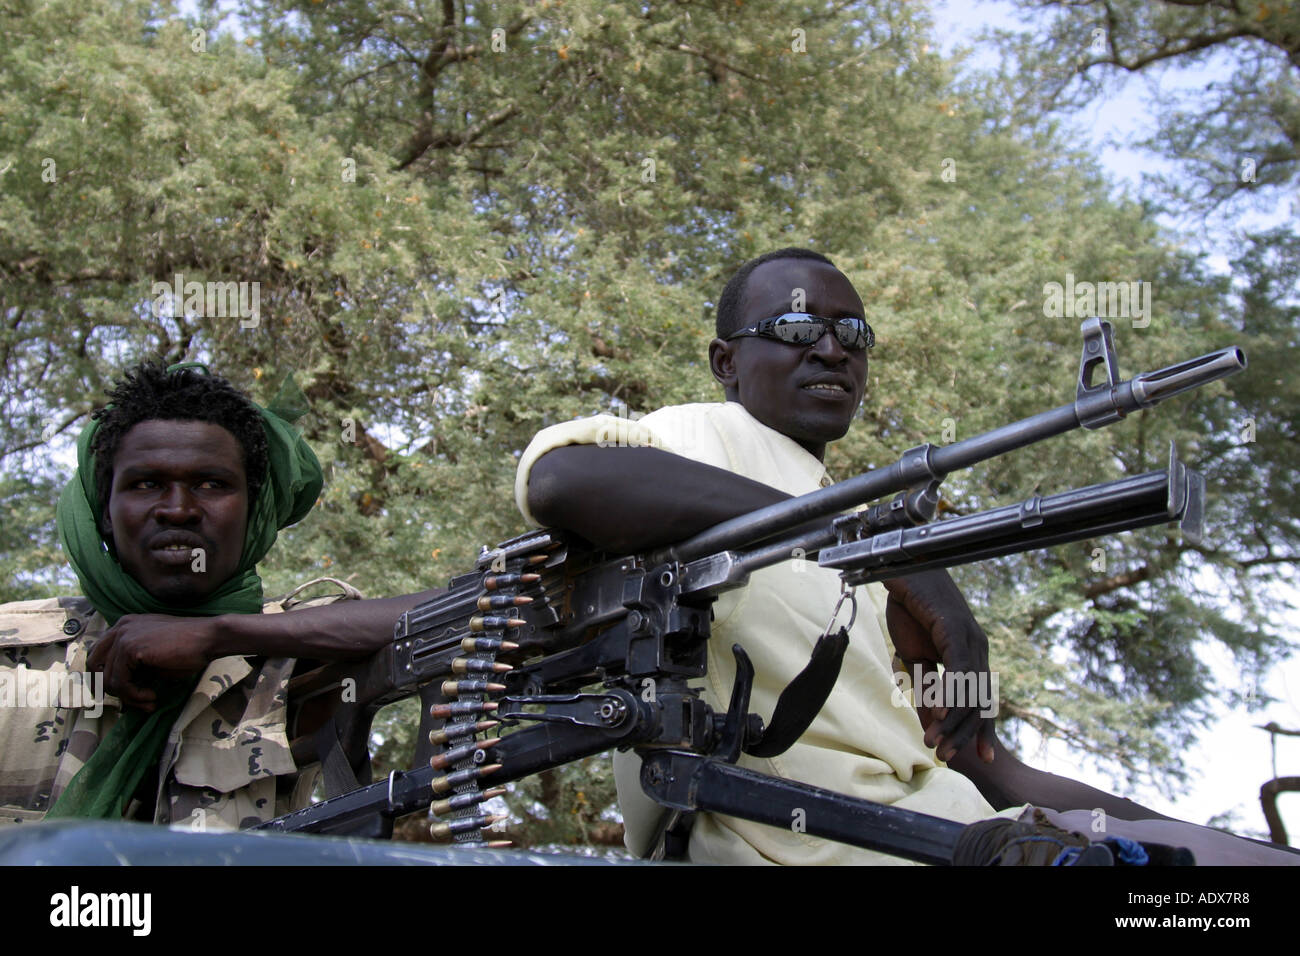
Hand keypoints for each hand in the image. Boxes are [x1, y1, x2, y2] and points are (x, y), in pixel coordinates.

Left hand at [87, 614, 222, 712]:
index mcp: (125, 626)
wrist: (208, 638)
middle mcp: (120, 628)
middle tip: (132, 700)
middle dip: (109, 688)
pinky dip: (134, 695)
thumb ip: (135, 666)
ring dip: (129, 697)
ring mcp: (123, 636)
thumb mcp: (154, 658)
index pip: (98, 655)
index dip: (105, 678)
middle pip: (94, 666)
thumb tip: (120, 690)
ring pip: (108, 679)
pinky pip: (120, 683)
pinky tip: (152, 696)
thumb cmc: (189, 649)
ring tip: (149, 701)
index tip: (126, 694)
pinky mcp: (130, 648)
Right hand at [881, 570, 994, 764]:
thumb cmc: (909, 607)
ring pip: (970, 689)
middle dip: (964, 733)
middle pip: (979, 700)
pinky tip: (939, 713)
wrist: (902, 570)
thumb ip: (924, 681)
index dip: (981, 729)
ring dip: (952, 720)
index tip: (979, 757)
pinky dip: (950, 693)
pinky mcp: (956, 629)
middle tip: (948, 756)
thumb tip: (929, 713)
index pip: (981, 698)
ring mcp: (971, 638)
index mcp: (971, 653)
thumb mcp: (914, 652)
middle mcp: (978, 647)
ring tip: (936, 742)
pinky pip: (958, 668)